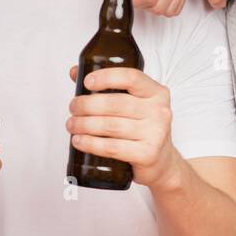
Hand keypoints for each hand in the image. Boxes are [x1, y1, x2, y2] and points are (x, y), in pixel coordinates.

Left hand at [65, 65, 181, 188]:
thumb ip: (108, 86)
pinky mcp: (147, 154)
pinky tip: (79, 141)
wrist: (163, 162)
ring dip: (84, 125)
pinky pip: (112, 147)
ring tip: (72, 125)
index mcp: (156, 92)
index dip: (107, 77)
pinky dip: (91, 144)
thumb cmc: (143, 128)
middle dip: (87, 105)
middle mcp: (159, 111)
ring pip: (110, 126)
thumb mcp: (133, 103)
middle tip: (73, 108)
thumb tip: (75, 73)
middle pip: (115, 103)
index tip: (87, 82)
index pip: (131, 78)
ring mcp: (155, 133)